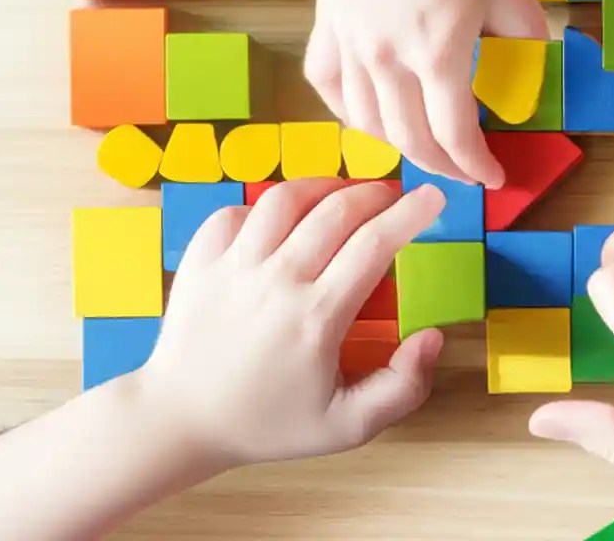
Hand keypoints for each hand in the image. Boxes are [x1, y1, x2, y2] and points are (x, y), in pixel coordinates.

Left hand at [139, 179, 446, 465]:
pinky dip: (267, 205)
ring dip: (325, 186)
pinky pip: (238, 210)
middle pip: (337, 210)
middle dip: (376, 193)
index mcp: (317, 317)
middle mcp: (276, 281)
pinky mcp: (201, 260)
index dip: (411, 213)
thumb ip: (403, 387)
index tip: (434, 198)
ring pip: (286, 198)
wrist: (180, 421)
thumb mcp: (348, 427)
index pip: (375, 244)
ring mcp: (233, 265)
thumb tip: (433, 337)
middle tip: (395, 197)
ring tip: (345, 195)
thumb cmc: (268, 423)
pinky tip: (285, 218)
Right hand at [306, 0, 546, 186]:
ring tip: (420, 148)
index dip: (476, 166)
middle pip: (410, 138)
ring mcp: (352, 37)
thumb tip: (527, 78)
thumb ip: (523, 43)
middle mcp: (388, 54)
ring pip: (364, 119)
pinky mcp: (329, 16)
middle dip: (441, 166)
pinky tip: (366, 114)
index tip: (493, 177)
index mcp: (439, 51)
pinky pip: (327, 81)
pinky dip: (346, 108)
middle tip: (463, 172)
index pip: (455, 136)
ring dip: (396, 144)